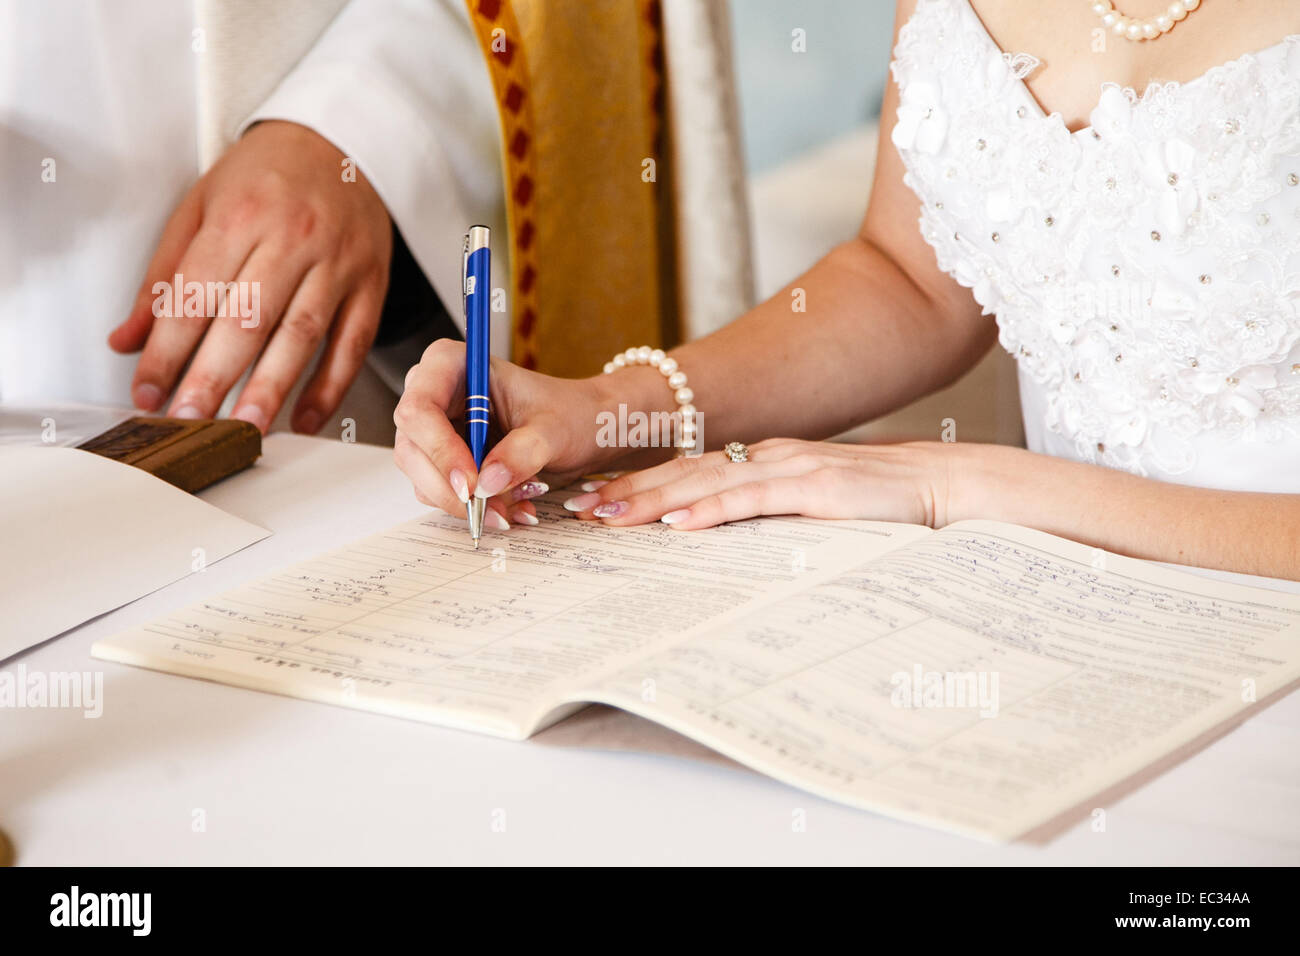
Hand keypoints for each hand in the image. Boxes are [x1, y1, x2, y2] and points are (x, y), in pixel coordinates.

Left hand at [108, 120, 393, 433]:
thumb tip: (128, 340)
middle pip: (248, 319)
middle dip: (214, 377)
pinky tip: (307, 417)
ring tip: (246, 428)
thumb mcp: (201, 205)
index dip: (168, 349)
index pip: (195, 295)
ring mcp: (336, 264)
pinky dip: (331, 386)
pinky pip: (352, 343)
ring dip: (272, 388)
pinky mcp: (370, 284)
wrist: (343, 141)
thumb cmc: (267, 175)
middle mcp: (291, 239)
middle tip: (191, 420)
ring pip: (302, 335)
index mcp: (240, 215)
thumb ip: (164, 275)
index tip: (147, 391)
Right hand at [393, 340, 621, 526]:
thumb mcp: (553, 430)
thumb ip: (522, 451)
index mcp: (452, 365)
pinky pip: (441, 493)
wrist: (580, 429)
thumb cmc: (567, 413)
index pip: (420, 408)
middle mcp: (434, 394)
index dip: (440, 449)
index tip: (472, 484)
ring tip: (513, 507)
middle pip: (412, 449)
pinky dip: (472, 508)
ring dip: (466, 503)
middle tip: (491, 508)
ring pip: (422, 478)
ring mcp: (433, 429)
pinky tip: (508, 506)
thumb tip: (488, 481)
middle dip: (452, 487)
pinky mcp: (443, 459)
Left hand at [562, 438, 963, 528]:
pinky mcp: (815, 488)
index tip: (594, 499)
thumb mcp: (812, 509)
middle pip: (681, 473)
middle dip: (626, 491)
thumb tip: (719, 540)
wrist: (943, 485)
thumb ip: (769, 516)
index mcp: (763, 461)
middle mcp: (767, 457)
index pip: (687, 472)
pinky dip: (710, 512)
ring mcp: (789, 468)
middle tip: (576, 509)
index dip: (638, 484)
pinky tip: (678, 525)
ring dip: (651, 500)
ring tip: (606, 517)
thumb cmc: (879, 504)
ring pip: (704, 482)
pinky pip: (751, 500)